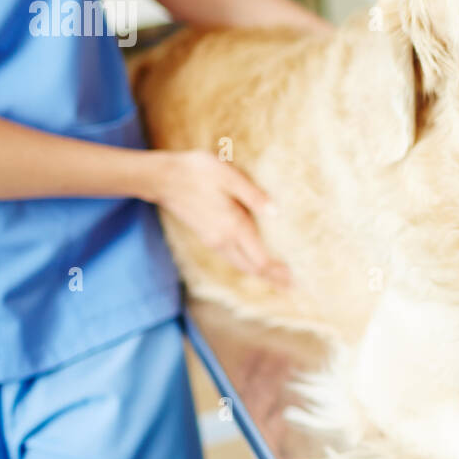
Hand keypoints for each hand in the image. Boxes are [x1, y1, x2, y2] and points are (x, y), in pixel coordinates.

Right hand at [143, 151, 290, 286]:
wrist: (163, 178)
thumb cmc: (198, 172)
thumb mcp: (229, 176)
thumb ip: (254, 196)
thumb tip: (276, 213)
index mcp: (233, 227)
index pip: (260, 260)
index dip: (278, 273)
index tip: (295, 282)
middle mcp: (223, 240)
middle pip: (252, 267)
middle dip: (272, 278)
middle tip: (292, 286)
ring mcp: (212, 240)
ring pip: (241, 264)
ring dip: (260, 273)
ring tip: (277, 277)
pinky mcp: (206, 235)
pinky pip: (232, 257)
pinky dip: (247, 264)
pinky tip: (254, 260)